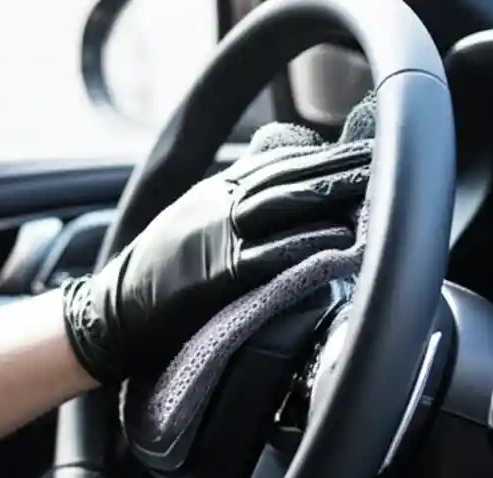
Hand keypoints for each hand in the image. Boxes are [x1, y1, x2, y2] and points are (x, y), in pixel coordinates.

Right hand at [62, 110, 373, 383]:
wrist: (112, 313)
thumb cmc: (159, 275)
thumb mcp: (195, 223)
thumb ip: (235, 201)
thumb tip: (280, 181)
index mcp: (214, 193)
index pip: (277, 163)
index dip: (322, 154)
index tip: (362, 149)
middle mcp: (216, 207)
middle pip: (286, 177)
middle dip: (336, 167)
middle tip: (379, 160)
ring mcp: (214, 239)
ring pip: (279, 207)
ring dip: (328, 196)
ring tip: (371, 190)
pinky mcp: (214, 278)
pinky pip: (265, 258)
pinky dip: (301, 247)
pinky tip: (335, 242)